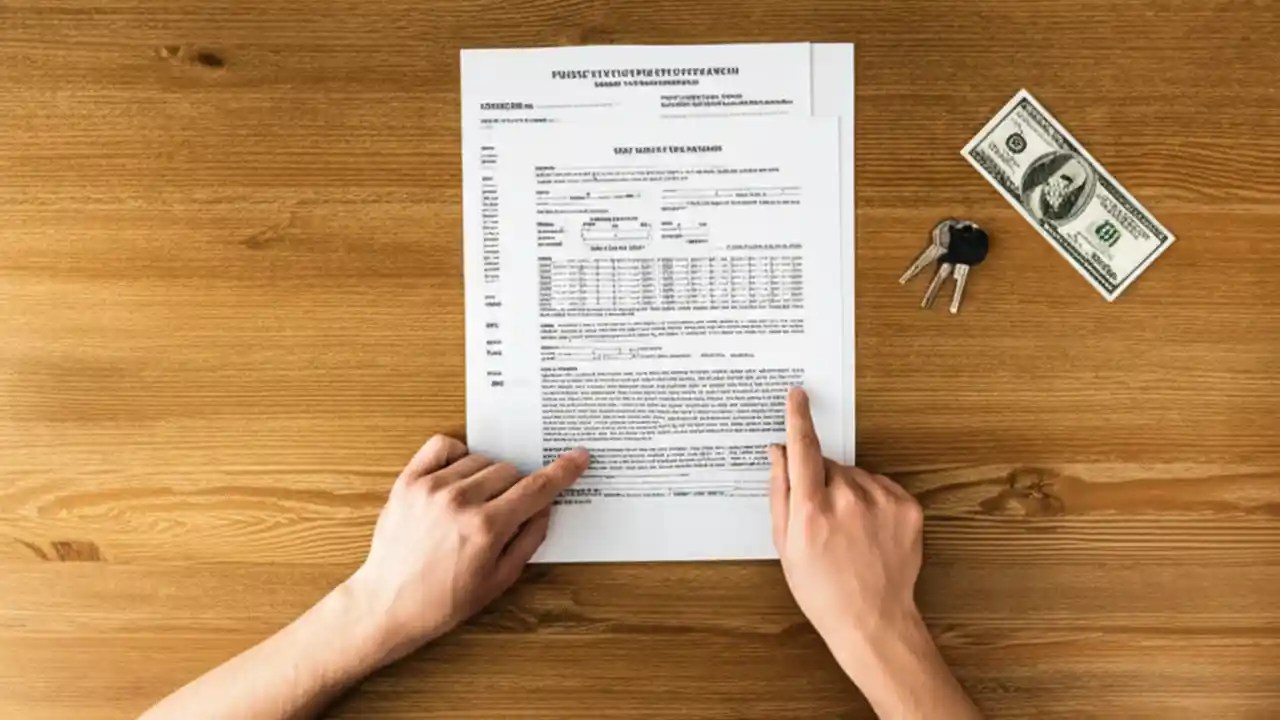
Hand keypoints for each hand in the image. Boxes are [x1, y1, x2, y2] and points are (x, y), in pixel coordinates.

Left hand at [345, 435, 588, 664]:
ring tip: (474, 503)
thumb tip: (545, 507)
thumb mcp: (500, 579)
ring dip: (486, 476)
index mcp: (487, 527)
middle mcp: (460, 501)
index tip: (577, 458)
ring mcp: (431, 488)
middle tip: (503, 512)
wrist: (389, 604)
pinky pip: (442, 446)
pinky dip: (457, 454)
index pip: (536, 488)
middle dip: (515, 489)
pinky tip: (457, 475)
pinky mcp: (408, 482)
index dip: (562, 471)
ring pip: (481, 460)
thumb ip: (530, 538)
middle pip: (510, 471)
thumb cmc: (444, 600)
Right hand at [769, 388, 924, 666]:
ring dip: (847, 492)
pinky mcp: (907, 506)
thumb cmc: (822, 589)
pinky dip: (872, 500)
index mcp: (812, 510)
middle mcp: (848, 499)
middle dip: (820, 481)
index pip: (802, 449)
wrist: (872, 619)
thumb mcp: (786, 545)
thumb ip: (780, 492)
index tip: (797, 396)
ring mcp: (882, 501)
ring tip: (848, 531)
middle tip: (821, 519)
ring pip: (855, 476)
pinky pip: (880, 486)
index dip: (798, 418)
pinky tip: (868, 530)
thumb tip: (778, 453)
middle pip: (828, 466)